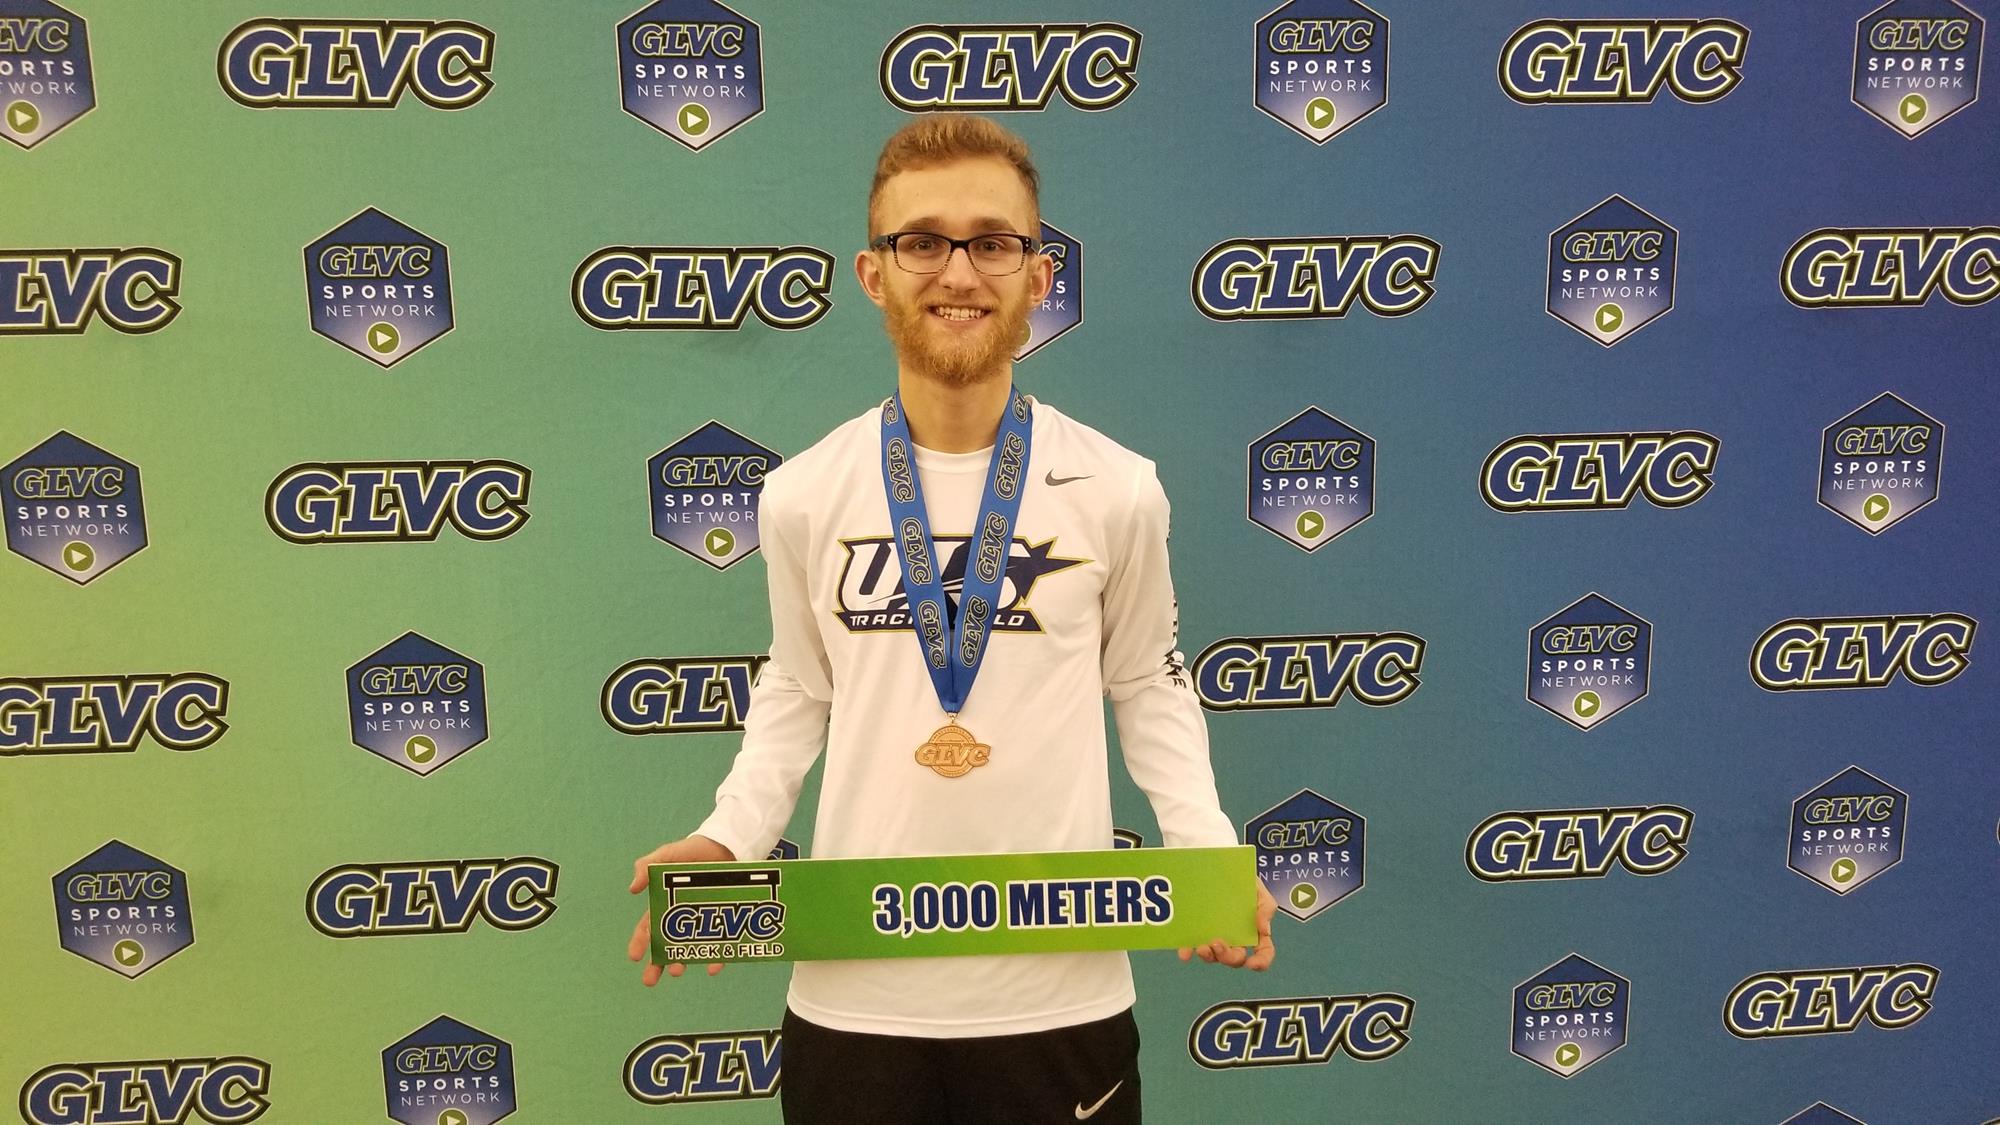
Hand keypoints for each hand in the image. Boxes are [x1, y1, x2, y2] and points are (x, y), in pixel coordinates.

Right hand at [628, 834, 735, 985]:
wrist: (730, 845)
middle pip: (668, 943)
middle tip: (649, 980)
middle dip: (657, 962)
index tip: (634, 957)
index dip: (641, 942)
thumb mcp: (669, 854)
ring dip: (682, 961)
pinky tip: (712, 967)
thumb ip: (648, 865)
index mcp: (668, 902)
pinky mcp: (729, 922)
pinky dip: (717, 957)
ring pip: (692, 947)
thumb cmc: (696, 851)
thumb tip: (632, 889)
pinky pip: (723, 944)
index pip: (650, 926)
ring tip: (676, 971)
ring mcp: (707, 920)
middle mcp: (685, 916)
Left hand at [1178, 878, 1275, 970]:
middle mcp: (1235, 938)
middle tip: (1218, 943)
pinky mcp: (1196, 931)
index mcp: (1253, 930)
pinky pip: (1191, 946)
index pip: (1263, 951)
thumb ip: (1265, 907)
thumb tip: (1264, 930)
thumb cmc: (1242, 878)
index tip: (1252, 963)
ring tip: (1202, 947)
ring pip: (1213, 957)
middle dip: (1227, 957)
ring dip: (1209, 957)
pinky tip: (1185, 953)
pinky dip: (1188, 952)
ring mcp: (1214, 936)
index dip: (1260, 962)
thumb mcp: (1258, 889)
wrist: (1217, 862)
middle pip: (1235, 958)